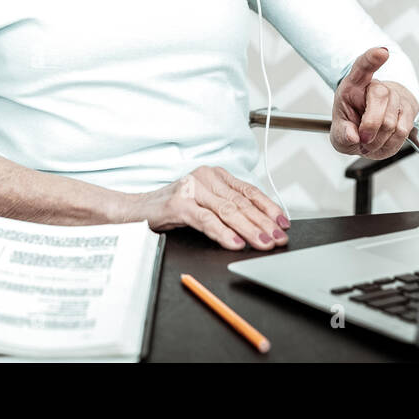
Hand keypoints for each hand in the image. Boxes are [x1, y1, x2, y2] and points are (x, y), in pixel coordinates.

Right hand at [127, 166, 289, 250]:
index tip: (283, 223)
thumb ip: (227, 208)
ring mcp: (191, 189)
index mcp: (215, 175)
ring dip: (249, 229)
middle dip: (263, 223)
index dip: (268, 207)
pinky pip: (206, 220)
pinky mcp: (178, 203)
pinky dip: (223, 233)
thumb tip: (259, 225)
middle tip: (278, 239)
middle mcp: (205, 177)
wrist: (136, 209)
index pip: (248, 191)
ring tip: (263, 243)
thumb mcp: (203, 204)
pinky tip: (236, 242)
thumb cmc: (172, 208)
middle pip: (241, 202)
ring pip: (227, 211)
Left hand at [331, 47, 418, 159]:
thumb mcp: (339, 132)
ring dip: (379, 140)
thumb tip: (352, 136)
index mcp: (354, 85)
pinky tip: (382, 143)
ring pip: (392, 120)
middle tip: (362, 140)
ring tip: (371, 143)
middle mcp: (377, 86)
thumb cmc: (353, 125)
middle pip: (380, 96)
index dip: (372, 58)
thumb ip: (342, 134)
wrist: (370, 130)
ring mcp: (395, 97)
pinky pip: (403, 131)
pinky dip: (391, 144)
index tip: (381, 52)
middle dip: (370, 126)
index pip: (363, 66)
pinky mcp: (409, 110)